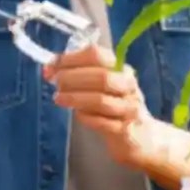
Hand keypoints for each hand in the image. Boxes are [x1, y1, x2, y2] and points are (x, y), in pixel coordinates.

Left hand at [45, 45, 153, 167]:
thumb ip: (78, 73)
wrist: (141, 135)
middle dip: (73, 78)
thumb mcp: (101, 84)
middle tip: (54, 82)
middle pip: (102, 77)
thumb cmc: (114, 104)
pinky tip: (77, 115)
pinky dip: (86, 117)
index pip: (96, 55)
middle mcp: (127, 85)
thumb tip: (49, 68)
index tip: (51, 66)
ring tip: (58, 98)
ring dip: (76, 98)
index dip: (70, 58)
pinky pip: (103, 123)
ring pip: (101, 100)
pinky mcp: (125, 130)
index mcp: (119, 68)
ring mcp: (128, 108)